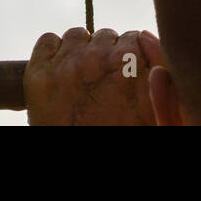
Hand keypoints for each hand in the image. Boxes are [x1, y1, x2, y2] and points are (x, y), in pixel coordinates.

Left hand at [24, 27, 164, 125]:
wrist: (77, 166)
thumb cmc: (121, 133)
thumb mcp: (154, 111)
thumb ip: (161, 72)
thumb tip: (147, 37)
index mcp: (133, 65)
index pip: (136, 36)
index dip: (131, 54)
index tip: (126, 71)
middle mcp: (100, 59)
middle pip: (106, 35)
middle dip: (106, 53)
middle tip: (103, 81)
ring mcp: (67, 64)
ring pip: (77, 34)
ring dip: (80, 50)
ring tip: (81, 78)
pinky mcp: (38, 73)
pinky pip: (47, 40)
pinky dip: (52, 52)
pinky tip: (58, 72)